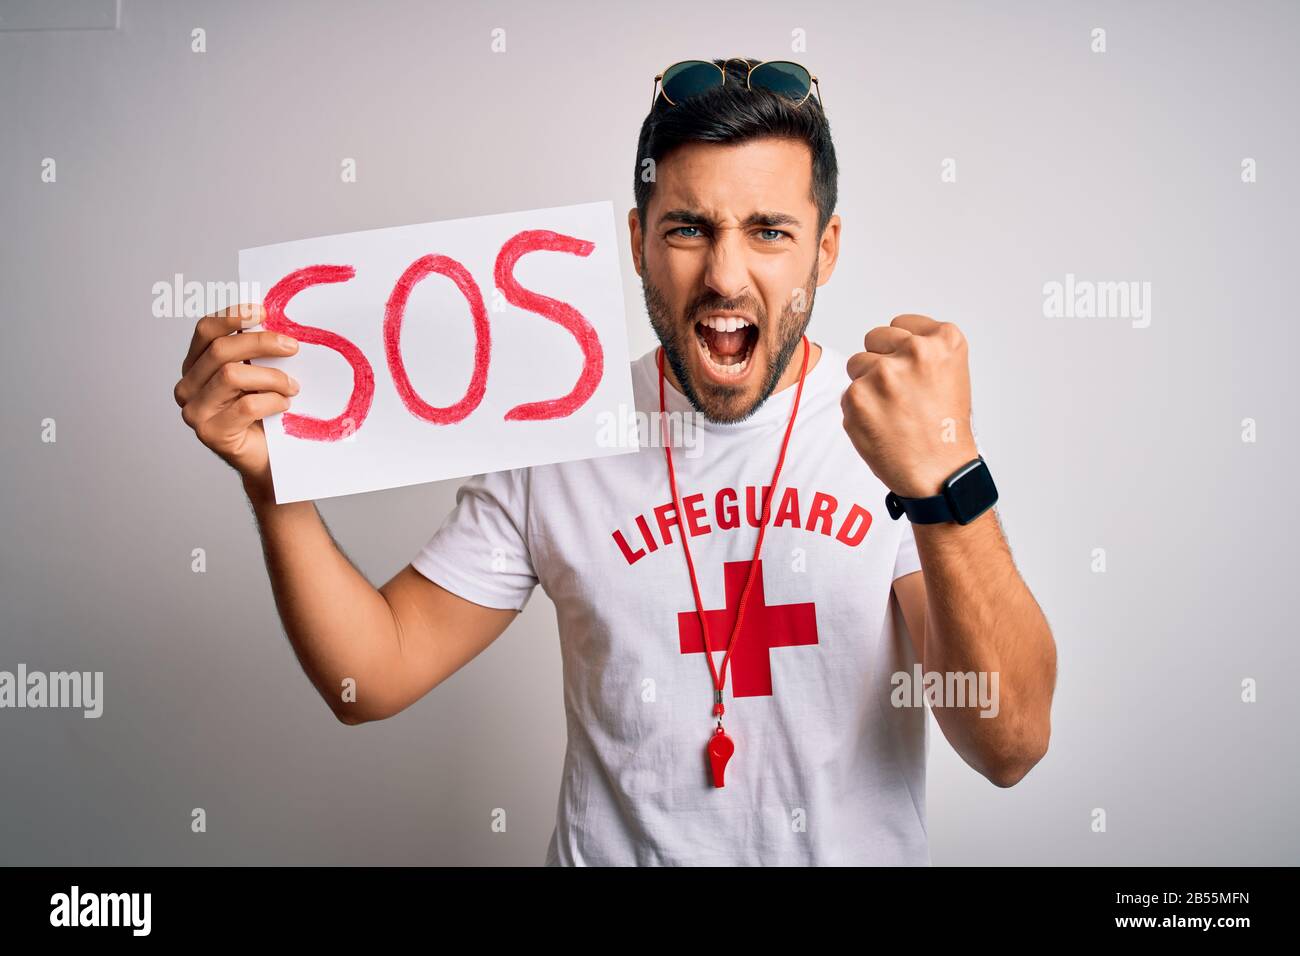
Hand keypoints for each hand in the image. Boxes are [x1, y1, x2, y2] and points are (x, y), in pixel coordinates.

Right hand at [173, 303, 299, 501]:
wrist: (268, 460)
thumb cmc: (265, 414)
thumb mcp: (259, 375)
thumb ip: (256, 352)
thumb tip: (278, 320)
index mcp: (195, 366)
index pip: (206, 331)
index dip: (233, 316)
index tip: (264, 311)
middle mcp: (187, 386)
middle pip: (221, 350)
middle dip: (262, 342)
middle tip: (293, 347)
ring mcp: (194, 411)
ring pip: (232, 375)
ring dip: (272, 377)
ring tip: (293, 387)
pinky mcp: (210, 433)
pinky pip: (245, 405)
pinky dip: (272, 401)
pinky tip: (284, 405)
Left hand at [841, 314, 979, 497]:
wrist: (938, 473)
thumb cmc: (944, 428)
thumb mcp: (951, 373)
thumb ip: (924, 348)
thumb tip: (887, 338)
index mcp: (944, 340)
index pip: (901, 325)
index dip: (902, 350)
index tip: (914, 373)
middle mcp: (915, 351)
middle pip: (874, 337)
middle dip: (881, 360)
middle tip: (901, 394)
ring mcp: (884, 372)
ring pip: (857, 364)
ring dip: (867, 384)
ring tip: (892, 411)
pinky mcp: (857, 396)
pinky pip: (848, 393)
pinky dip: (859, 409)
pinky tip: (881, 425)